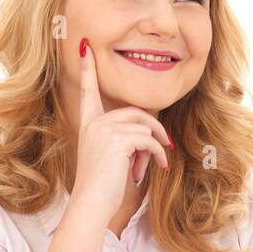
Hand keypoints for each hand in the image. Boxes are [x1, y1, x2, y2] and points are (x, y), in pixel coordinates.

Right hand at [69, 38, 172, 220]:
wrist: (91, 205)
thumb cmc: (102, 189)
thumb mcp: (111, 160)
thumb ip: (124, 141)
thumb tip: (150, 140)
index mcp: (88, 125)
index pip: (88, 92)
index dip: (89, 69)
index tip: (85, 46)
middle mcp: (94, 123)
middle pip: (134, 112)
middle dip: (154, 128)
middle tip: (166, 146)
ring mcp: (104, 130)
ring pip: (143, 126)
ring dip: (156, 147)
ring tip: (157, 164)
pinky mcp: (116, 141)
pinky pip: (148, 140)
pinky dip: (158, 153)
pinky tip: (159, 167)